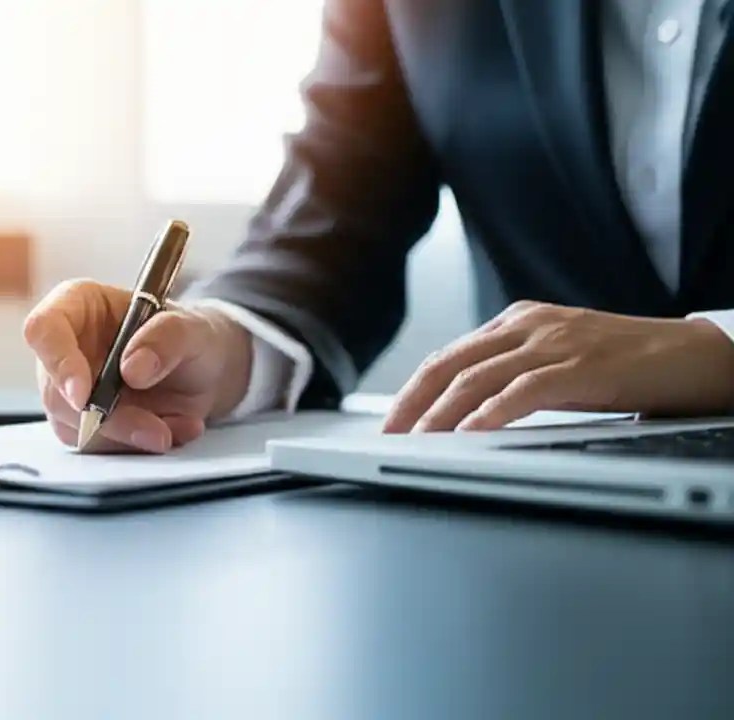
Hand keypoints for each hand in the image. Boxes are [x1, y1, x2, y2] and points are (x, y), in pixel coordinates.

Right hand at [23, 280, 253, 452]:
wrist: (206, 371)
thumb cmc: (191, 336)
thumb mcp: (193, 328)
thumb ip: (166, 339)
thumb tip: (132, 369)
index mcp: (79, 306)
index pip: (44, 329)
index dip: (57, 362)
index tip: (83, 395)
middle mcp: (67, 348)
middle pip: (56, 390)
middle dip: (104, 418)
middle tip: (155, 430)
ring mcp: (72, 390)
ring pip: (74, 426)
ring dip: (124, 436)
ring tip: (172, 429)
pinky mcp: (86, 424)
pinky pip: (97, 446)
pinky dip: (134, 447)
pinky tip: (171, 431)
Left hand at [383, 301, 733, 432]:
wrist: (696, 355)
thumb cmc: (629, 363)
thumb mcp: (559, 361)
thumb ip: (515, 375)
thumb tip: (465, 413)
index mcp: (518, 321)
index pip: (449, 355)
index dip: (413, 390)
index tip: (391, 422)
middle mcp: (528, 325)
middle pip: (449, 364)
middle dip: (411, 403)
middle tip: (388, 436)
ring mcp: (555, 343)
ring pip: (476, 377)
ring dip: (438, 415)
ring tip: (416, 443)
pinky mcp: (583, 367)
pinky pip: (523, 391)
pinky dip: (489, 413)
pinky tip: (468, 434)